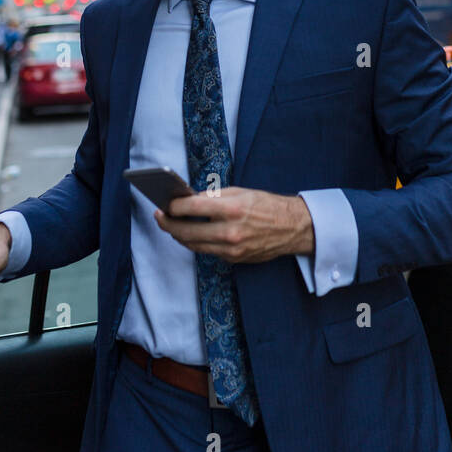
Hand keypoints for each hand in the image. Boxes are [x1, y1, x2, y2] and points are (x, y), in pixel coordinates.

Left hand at [155, 187, 313, 263]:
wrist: (291, 227)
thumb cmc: (265, 205)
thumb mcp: (239, 192)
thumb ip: (213, 197)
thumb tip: (188, 200)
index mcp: (231, 209)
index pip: (191, 208)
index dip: (174, 206)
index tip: (165, 203)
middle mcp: (230, 231)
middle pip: (186, 231)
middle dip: (168, 224)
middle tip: (160, 217)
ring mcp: (231, 249)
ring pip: (193, 245)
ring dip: (179, 235)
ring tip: (171, 225)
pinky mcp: (234, 259)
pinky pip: (207, 251)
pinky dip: (196, 242)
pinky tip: (191, 234)